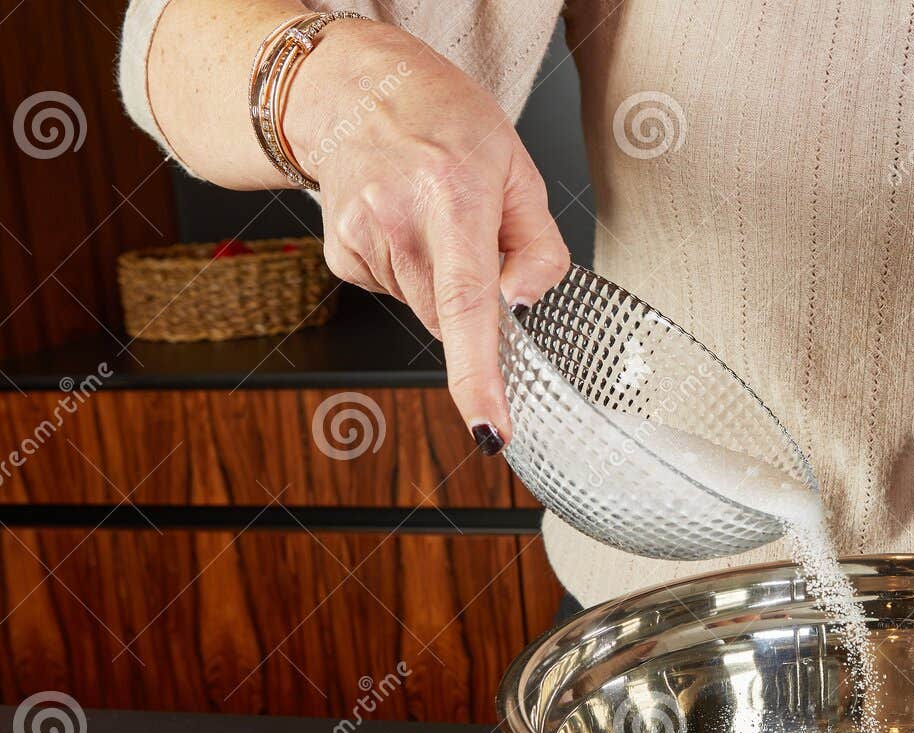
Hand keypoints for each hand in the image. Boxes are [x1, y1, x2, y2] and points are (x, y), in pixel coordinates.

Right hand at [282, 20, 569, 451]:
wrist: (361, 91)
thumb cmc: (451, 128)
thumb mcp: (521, 172)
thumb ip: (540, 247)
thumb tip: (521, 304)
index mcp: (452, 198)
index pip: (468, 307)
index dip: (479, 377)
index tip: (490, 428)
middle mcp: (397, 219)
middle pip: (452, 320)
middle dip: (474, 300)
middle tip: (470, 236)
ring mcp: (360, 237)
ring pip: (426, 311)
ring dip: (441, 284)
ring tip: (432, 220)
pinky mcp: (340, 254)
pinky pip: (397, 295)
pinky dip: (411, 275)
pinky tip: (404, 226)